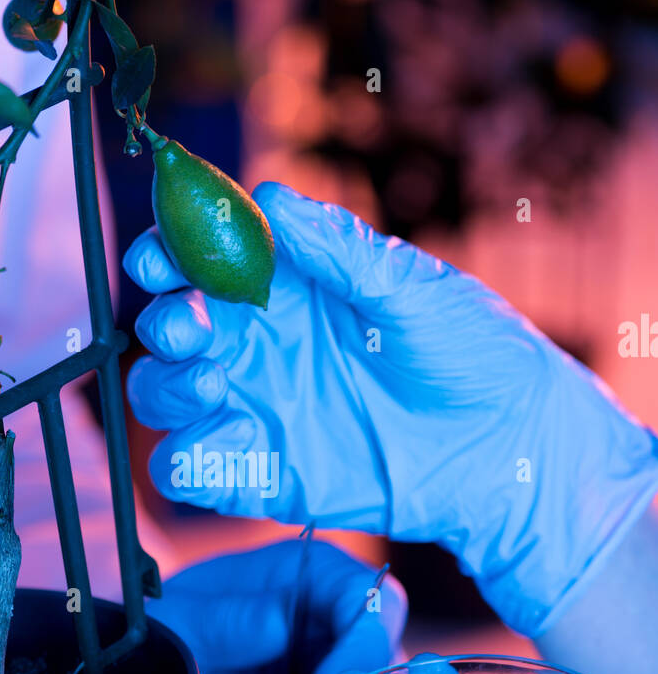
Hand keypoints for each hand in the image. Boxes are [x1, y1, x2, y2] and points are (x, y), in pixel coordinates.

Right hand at [126, 184, 657, 634]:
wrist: (511, 449)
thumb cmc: (473, 353)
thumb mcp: (409, 287)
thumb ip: (337, 248)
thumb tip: (270, 199)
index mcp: (289, 289)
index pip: (202, 261)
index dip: (169, 253)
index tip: (161, 257)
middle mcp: (262, 346)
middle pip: (168, 327)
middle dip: (163, 320)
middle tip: (195, 324)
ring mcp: (258, 411)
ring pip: (163, 395)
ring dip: (164, 385)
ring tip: (214, 383)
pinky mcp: (264, 475)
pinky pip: (190, 469)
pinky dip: (184, 457)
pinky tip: (231, 440)